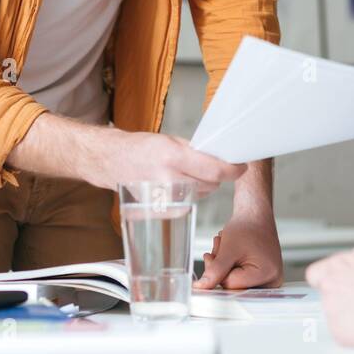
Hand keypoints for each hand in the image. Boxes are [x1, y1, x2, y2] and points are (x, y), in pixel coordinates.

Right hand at [93, 131, 245, 197]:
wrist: (113, 162)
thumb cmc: (140, 148)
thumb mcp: (170, 141)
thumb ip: (196, 152)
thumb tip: (222, 159)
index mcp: (173, 157)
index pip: (215, 170)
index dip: (233, 170)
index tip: (240, 167)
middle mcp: (169, 180)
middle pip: (211, 185)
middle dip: (213, 176)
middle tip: (202, 167)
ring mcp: (164, 199)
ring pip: (201, 195)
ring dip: (200, 186)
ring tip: (181, 175)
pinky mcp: (160, 212)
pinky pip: (188, 205)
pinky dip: (187, 197)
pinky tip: (173, 187)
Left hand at [194, 209, 282, 289]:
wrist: (255, 215)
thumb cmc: (247, 227)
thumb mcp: (228, 249)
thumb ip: (215, 270)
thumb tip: (202, 287)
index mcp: (267, 274)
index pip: (231, 285)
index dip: (216, 271)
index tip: (212, 255)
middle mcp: (272, 281)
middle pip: (234, 286)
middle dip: (221, 268)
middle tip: (220, 248)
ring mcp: (269, 279)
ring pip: (235, 282)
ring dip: (224, 266)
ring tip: (226, 247)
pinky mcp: (263, 276)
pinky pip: (240, 278)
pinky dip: (231, 267)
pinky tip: (231, 253)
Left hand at [306, 244, 353, 348]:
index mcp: (343, 263)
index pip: (318, 273)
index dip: (333, 278)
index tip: (345, 284)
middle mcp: (333, 285)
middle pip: (329, 293)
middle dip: (347, 296)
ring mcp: (334, 311)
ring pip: (337, 314)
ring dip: (352, 314)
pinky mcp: (341, 334)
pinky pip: (345, 334)